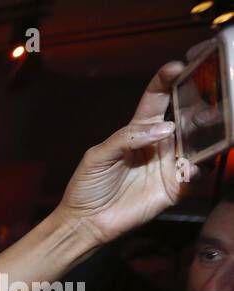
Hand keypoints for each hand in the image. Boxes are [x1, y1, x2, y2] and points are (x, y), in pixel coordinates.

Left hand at [53, 61, 189, 248]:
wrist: (85, 222)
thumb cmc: (87, 186)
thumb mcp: (98, 155)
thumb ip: (126, 138)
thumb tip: (163, 129)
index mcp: (138, 131)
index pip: (157, 99)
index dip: (167, 81)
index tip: (177, 66)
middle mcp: (159, 144)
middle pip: (185, 119)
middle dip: (198, 108)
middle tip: (206, 104)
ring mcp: (167, 166)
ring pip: (196, 145)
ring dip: (205, 138)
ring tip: (207, 132)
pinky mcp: (172, 189)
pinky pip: (191, 176)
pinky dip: (194, 171)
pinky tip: (187, 169)